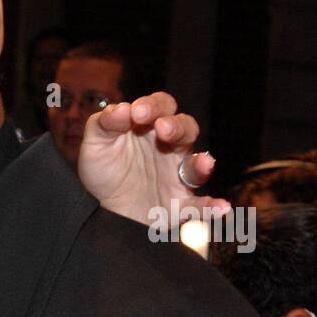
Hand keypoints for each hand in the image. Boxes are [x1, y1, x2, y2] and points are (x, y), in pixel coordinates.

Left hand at [77, 91, 228, 227]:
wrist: (104, 210)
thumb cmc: (104, 172)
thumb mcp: (95, 145)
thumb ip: (103, 124)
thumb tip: (120, 109)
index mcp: (150, 127)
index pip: (160, 107)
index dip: (153, 106)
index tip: (137, 113)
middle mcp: (170, 148)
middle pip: (185, 129)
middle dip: (177, 127)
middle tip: (162, 129)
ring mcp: (178, 175)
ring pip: (196, 165)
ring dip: (201, 164)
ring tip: (204, 164)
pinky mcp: (180, 204)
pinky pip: (200, 206)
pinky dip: (212, 208)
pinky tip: (221, 208)